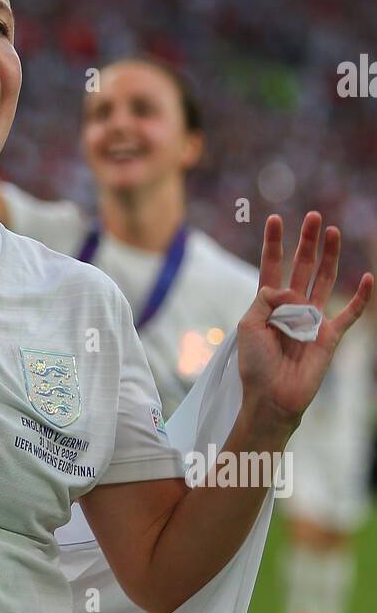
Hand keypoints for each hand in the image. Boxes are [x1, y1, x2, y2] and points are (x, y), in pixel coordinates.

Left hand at [237, 212, 372, 432]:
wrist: (272, 396)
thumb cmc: (255, 364)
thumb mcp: (248, 325)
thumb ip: (265, 299)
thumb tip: (289, 290)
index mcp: (268, 303)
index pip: (272, 266)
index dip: (274, 243)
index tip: (274, 219)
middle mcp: (292, 307)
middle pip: (302, 266)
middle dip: (307, 241)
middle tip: (313, 217)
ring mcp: (313, 319)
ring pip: (325, 280)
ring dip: (329, 256)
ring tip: (332, 231)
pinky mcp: (330, 335)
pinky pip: (349, 313)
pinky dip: (360, 297)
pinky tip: (368, 277)